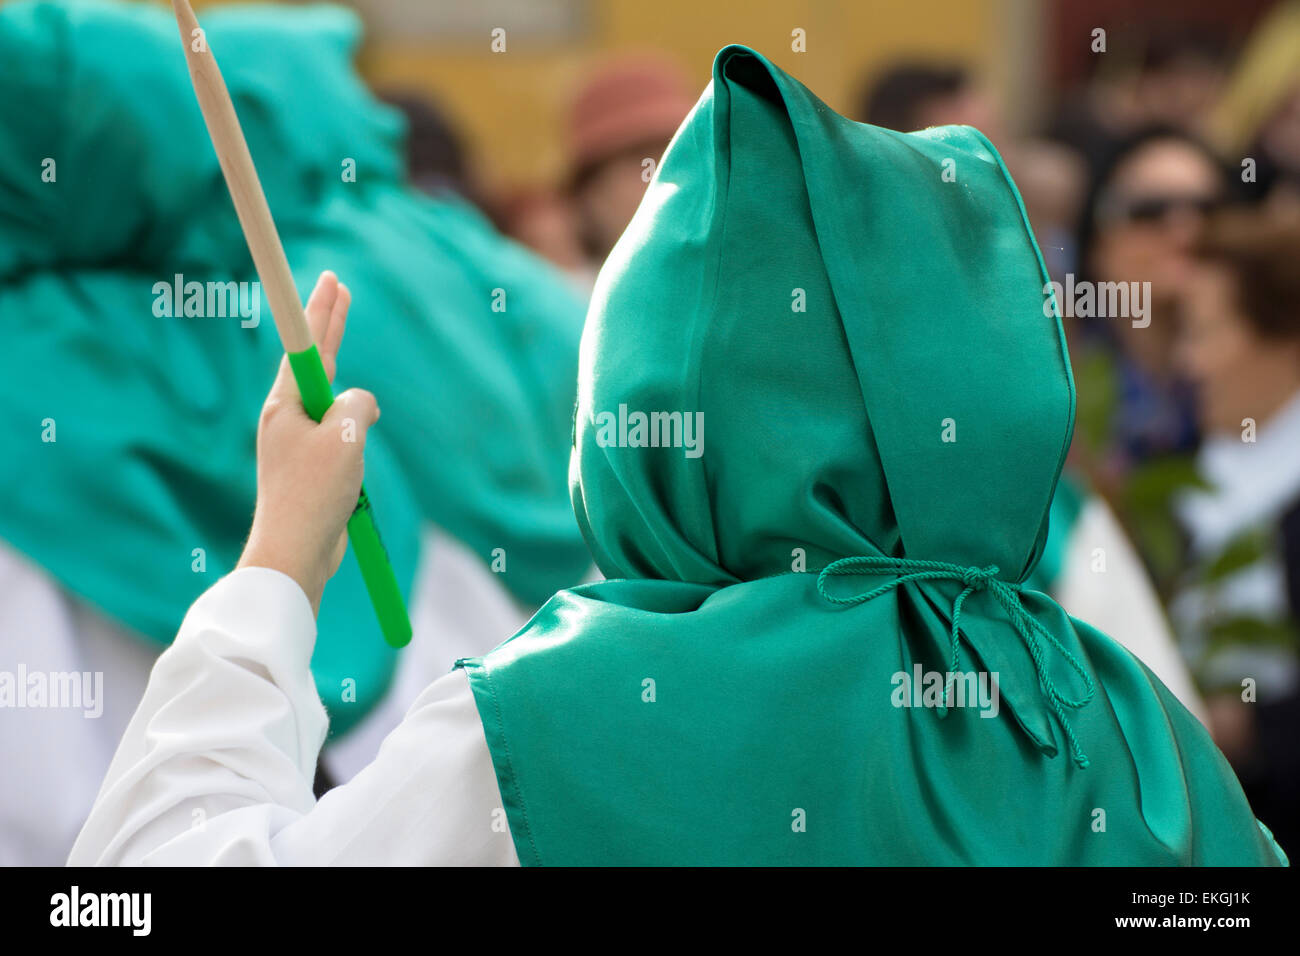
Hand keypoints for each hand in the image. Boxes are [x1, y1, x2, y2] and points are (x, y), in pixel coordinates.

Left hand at [237, 271, 379, 614]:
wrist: (295, 553)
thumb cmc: (314, 493)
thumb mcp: (347, 434)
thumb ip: (359, 403)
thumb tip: (363, 406)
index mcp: (285, 403)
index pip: (307, 343)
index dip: (322, 309)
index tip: (330, 278)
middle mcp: (287, 417)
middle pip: (316, 360)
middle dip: (330, 324)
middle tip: (339, 289)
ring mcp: (298, 443)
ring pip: (334, 404)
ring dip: (352, 401)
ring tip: (355, 426)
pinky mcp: (312, 468)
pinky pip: (340, 437)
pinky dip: (355, 434)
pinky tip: (360, 449)